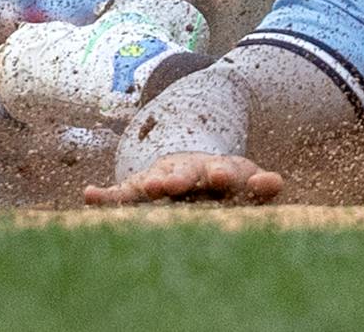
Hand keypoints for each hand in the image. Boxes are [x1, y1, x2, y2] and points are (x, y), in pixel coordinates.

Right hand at [83, 152, 282, 205]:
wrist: (195, 167)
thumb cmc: (227, 185)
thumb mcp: (248, 183)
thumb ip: (262, 186)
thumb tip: (275, 182)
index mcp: (219, 172)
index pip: (223, 172)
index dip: (222, 174)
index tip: (220, 175)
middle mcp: (189, 173)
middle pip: (186, 173)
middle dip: (180, 178)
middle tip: (172, 183)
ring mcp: (162, 178)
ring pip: (155, 180)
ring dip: (150, 183)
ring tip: (143, 187)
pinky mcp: (137, 189)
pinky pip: (120, 194)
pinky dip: (105, 197)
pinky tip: (89, 196)